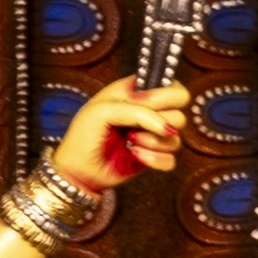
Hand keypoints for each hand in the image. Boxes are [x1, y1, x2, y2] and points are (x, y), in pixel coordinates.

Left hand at [48, 74, 200, 197]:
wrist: (78, 171)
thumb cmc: (84, 135)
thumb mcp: (103, 111)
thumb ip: (137, 110)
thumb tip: (168, 126)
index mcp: (137, 93)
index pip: (172, 86)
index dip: (166, 96)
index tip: (150, 106)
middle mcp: (149, 113)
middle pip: (180, 113)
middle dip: (161, 122)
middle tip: (137, 126)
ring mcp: (153, 136)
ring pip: (176, 137)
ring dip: (154, 141)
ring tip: (131, 142)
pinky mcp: (154, 157)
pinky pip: (172, 159)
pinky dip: (156, 159)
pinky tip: (137, 156)